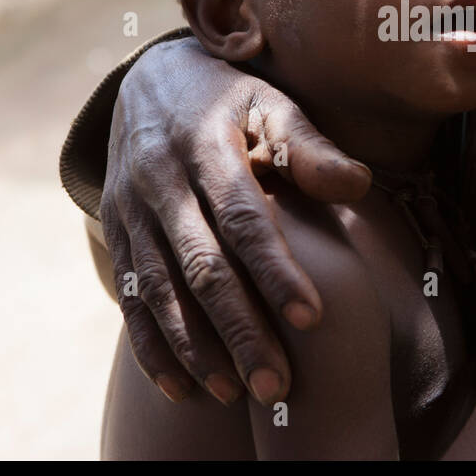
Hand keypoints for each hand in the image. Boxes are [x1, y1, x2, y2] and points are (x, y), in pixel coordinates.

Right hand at [98, 36, 370, 404]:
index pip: (243, 216)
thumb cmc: (229, 99)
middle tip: (276, 384)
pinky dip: (154, 347)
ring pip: (161, 292)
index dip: (275, 269)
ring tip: (239, 393)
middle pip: (201, 265)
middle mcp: (159, 180)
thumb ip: (310, 146)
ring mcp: (130, 210)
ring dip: (198, 349)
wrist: (148, 81)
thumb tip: (359, 184)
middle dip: (240, 329)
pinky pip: (131, 299)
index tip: (311, 318)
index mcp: (203, 143)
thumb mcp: (269, 102)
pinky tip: (184, 388)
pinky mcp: (116, 234)